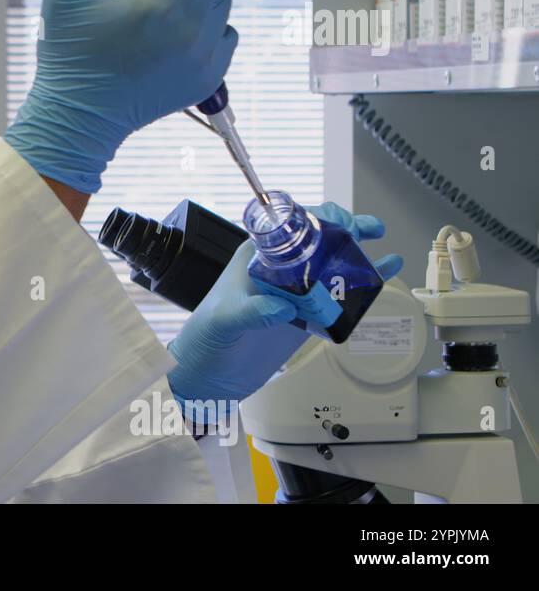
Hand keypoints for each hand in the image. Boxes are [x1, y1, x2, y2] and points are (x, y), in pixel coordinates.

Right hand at [4, 0, 235, 193]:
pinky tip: (175, 37)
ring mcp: (203, 57)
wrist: (79, 119)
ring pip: (223, 3)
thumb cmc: (67, 54)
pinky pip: (227, 34)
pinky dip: (208, 29)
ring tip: (163, 14)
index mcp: (158, 2)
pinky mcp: (209, 78)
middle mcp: (189, 28)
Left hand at [165, 204, 402, 409]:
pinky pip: (334, 296)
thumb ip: (252, 311)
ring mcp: (291, 292)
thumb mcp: (226, 319)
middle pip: (317, 241)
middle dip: (346, 230)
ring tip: (385, 251)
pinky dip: (357, 288)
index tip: (344, 221)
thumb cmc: (205, 338)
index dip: (320, 218)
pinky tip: (379, 280)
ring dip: (357, 256)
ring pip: (330, 266)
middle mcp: (276, 269)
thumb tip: (283, 307)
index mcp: (255, 257)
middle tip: (372, 229)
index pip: (291, 226)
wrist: (207, 372)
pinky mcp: (302, 315)